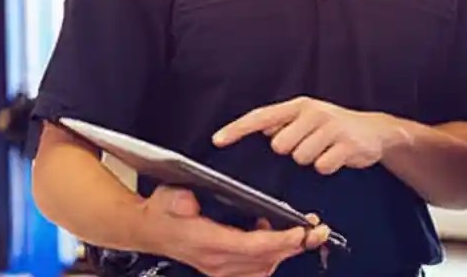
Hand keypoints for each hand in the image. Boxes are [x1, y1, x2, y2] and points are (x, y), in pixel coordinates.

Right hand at [136, 185, 329, 276]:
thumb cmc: (161, 212)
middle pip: (266, 259)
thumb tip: (189, 201)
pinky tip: (277, 240)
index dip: (280, 240)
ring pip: (264, 267)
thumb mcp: (166, 197)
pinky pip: (256, 269)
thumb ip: (178, 200)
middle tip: (318, 231)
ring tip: (303, 233)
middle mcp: (217, 261)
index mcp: (208, 242)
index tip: (301, 231)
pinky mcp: (223, 268)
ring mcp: (220, 268)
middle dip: (295, 246)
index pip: (252, 247)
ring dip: (286, 252)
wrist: (147, 230)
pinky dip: (272, 257)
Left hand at [213, 96, 396, 174]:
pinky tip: (337, 156)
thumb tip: (262, 129)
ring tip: (325, 149)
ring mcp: (331, 127)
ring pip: (301, 158)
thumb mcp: (307, 118)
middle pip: (280, 145)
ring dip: (311, 160)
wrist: (375, 130)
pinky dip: (327, 167)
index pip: (261, 116)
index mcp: (298, 105)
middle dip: (292, 150)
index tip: (217, 139)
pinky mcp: (346, 145)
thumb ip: (284, 123)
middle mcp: (312, 112)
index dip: (237, 129)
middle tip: (309, 144)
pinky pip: (322, 167)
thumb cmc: (334, 126)